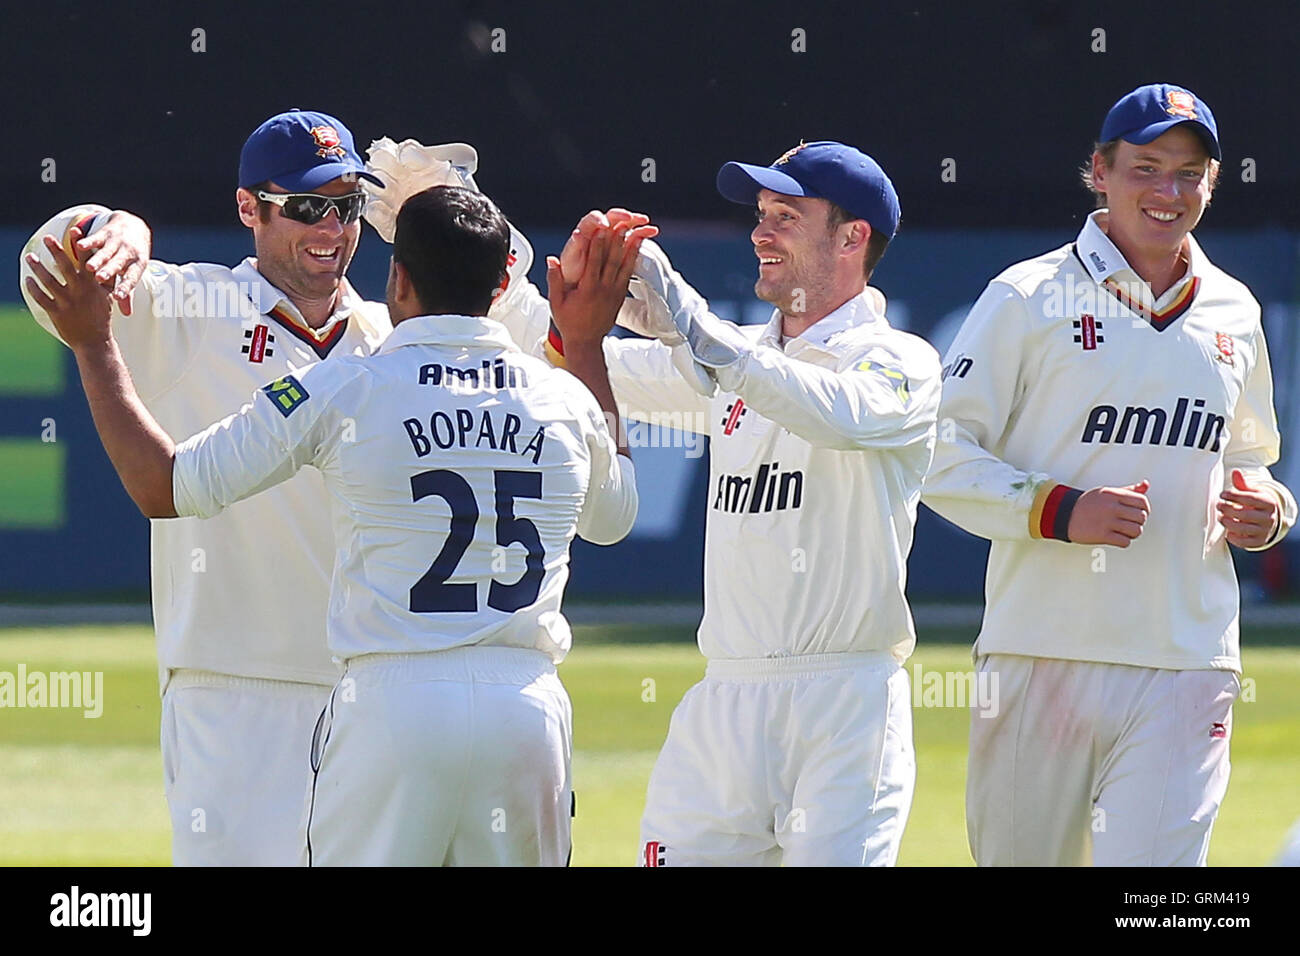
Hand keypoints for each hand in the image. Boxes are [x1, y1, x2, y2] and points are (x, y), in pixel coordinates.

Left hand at [24, 229, 113, 351]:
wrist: (95, 341)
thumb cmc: (101, 317)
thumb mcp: (107, 297)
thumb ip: (105, 280)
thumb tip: (105, 264)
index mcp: (92, 286)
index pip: (86, 260)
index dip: (81, 245)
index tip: (75, 230)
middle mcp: (78, 291)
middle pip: (64, 266)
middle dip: (56, 250)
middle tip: (48, 238)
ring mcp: (66, 302)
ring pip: (48, 280)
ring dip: (38, 267)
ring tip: (31, 257)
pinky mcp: (56, 313)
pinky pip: (41, 297)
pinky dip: (33, 288)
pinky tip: (28, 279)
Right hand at [74, 211, 150, 315]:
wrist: (134, 228)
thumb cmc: (130, 258)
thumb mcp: (131, 272)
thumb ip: (127, 292)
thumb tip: (127, 314)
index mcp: (137, 266)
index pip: (131, 278)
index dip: (125, 287)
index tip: (117, 297)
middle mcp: (128, 254)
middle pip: (118, 264)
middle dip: (109, 271)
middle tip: (100, 279)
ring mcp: (117, 243)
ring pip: (106, 252)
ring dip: (98, 259)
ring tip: (89, 267)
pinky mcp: (106, 233)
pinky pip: (96, 237)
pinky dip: (88, 241)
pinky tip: (79, 246)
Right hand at [547, 219, 656, 349]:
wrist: (586, 342)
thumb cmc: (569, 322)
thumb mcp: (556, 303)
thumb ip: (554, 280)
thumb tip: (551, 260)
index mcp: (587, 289)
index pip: (593, 262)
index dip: (597, 244)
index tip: (600, 229)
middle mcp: (603, 290)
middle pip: (611, 260)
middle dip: (616, 241)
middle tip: (622, 224)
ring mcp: (614, 293)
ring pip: (623, 267)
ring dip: (630, 248)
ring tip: (636, 232)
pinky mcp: (620, 296)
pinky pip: (628, 275)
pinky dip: (633, 261)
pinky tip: (637, 249)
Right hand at [1066, 479, 1150, 546]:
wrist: (1064, 514)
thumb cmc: (1088, 503)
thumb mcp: (1107, 492)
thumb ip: (1128, 490)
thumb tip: (1146, 484)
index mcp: (1114, 495)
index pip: (1142, 501)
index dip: (1145, 509)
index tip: (1139, 512)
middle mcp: (1112, 507)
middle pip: (1141, 517)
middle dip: (1139, 522)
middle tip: (1130, 523)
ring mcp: (1107, 522)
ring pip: (1136, 531)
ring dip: (1133, 533)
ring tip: (1125, 531)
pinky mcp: (1102, 535)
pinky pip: (1125, 542)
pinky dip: (1124, 542)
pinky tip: (1117, 537)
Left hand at [1218, 469, 1280, 547]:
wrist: (1268, 520)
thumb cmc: (1255, 504)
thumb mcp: (1252, 492)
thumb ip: (1242, 484)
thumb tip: (1235, 472)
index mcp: (1269, 503)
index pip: (1249, 498)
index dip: (1233, 496)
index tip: (1222, 494)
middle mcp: (1269, 518)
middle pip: (1244, 514)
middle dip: (1227, 509)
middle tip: (1218, 505)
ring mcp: (1264, 531)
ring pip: (1242, 528)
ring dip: (1227, 522)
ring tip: (1220, 517)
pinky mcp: (1258, 542)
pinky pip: (1243, 542)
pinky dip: (1232, 537)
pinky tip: (1228, 531)